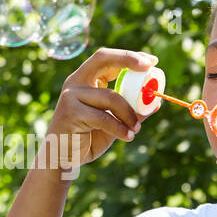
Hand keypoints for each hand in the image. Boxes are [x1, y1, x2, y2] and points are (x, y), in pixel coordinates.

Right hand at [38, 47, 159, 177]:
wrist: (61, 160)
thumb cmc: (86, 139)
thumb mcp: (113, 124)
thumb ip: (130, 112)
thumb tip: (155, 103)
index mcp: (84, 80)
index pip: (107, 58)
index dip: (129, 56)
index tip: (151, 62)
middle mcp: (75, 82)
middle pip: (103, 58)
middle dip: (128, 59)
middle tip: (148, 67)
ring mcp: (70, 96)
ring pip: (111, 96)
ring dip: (129, 114)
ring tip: (136, 129)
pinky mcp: (70, 112)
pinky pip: (104, 117)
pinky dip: (120, 128)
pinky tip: (127, 137)